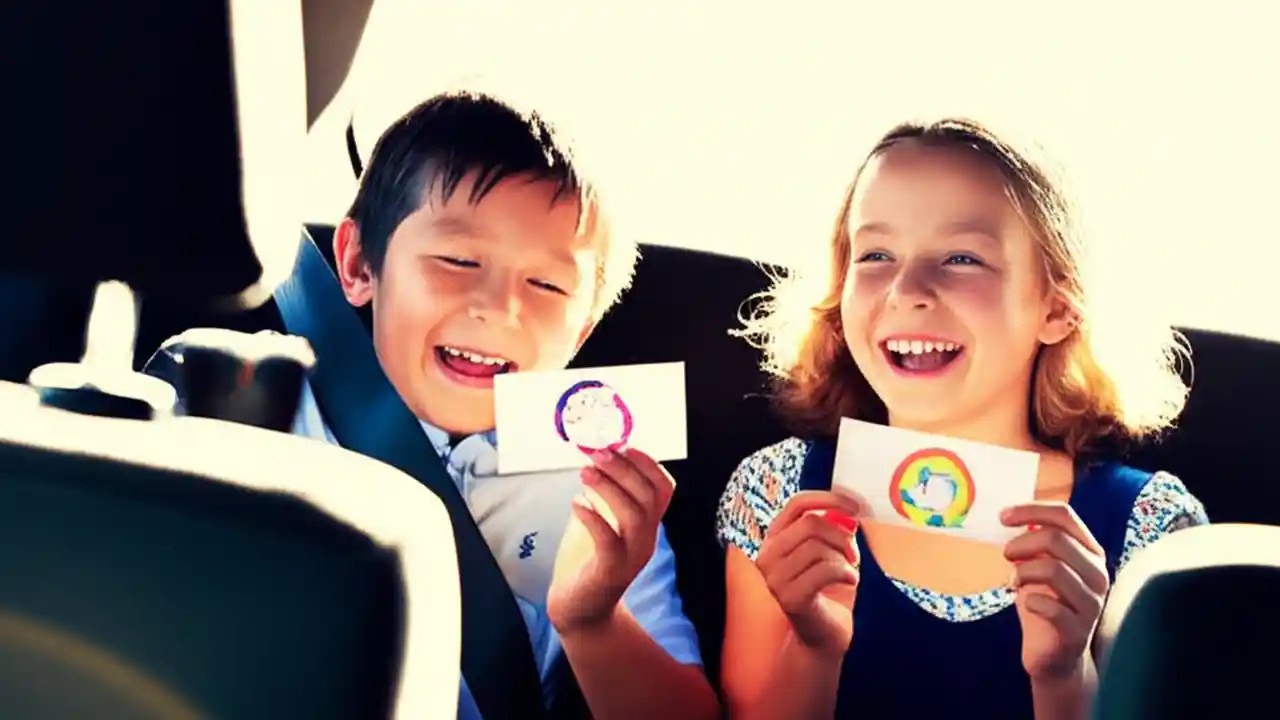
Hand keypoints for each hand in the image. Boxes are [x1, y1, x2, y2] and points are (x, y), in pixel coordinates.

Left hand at [548, 447, 674, 635]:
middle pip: (648, 496)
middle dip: (623, 469)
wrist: (581, 611)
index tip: (622, 444)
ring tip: (585, 472)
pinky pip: (608, 540)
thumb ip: (605, 497)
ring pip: (634, 515)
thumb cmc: (589, 561)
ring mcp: (630, 556)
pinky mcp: (609, 571)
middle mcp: (645, 539)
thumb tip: (595, 459)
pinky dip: (593, 517)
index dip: (646, 462)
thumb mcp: (604, 523)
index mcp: (648, 525)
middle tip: (597, 452)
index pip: (663, 488)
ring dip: (609, 488)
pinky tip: (576, 504)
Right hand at [756, 491, 863, 658]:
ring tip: (849, 572)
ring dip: (844, 558)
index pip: (797, 505)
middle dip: (841, 536)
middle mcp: (767, 556)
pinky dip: (845, 572)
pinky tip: (850, 580)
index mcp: (775, 540)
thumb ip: (836, 531)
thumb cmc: (830, 593)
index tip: (854, 506)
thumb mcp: (833, 554)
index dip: (827, 499)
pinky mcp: (789, 598)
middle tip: (853, 554)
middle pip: (810, 523)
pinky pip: (824, 570)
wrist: (825, 637)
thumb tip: (847, 512)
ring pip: (817, 547)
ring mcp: (774, 578)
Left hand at [1002, 502, 1109, 680]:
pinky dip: (1029, 601)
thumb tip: (1011, 516)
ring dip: (1023, 572)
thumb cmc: (1045, 604)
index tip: (1002, 517)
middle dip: (1021, 543)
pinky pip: (1050, 606)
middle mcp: (1098, 573)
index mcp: (1089, 551)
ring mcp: (1093, 603)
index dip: (1030, 510)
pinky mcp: (1079, 630)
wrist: (1055, 655)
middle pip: (1056, 538)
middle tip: (1006, 555)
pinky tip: (1026, 603)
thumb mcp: (1038, 567)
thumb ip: (1032, 543)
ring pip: (1053, 568)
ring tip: (1013, 582)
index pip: (1064, 515)